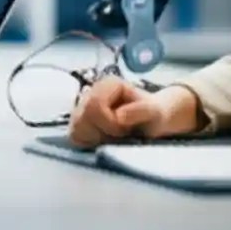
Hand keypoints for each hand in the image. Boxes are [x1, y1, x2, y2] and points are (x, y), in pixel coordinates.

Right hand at [69, 77, 200, 147]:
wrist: (151, 124)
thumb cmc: (153, 116)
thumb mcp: (155, 113)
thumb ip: (140, 111)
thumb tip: (118, 116)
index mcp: (107, 85)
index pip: (94, 106)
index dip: (109, 122)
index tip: (125, 129)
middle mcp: (89, 94)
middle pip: (81, 119)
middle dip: (102, 133)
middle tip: (120, 135)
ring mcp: (81, 109)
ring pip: (76, 129)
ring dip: (96, 140)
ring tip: (113, 139)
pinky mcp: (78, 125)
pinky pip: (75, 138)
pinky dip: (90, 145)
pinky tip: (104, 142)